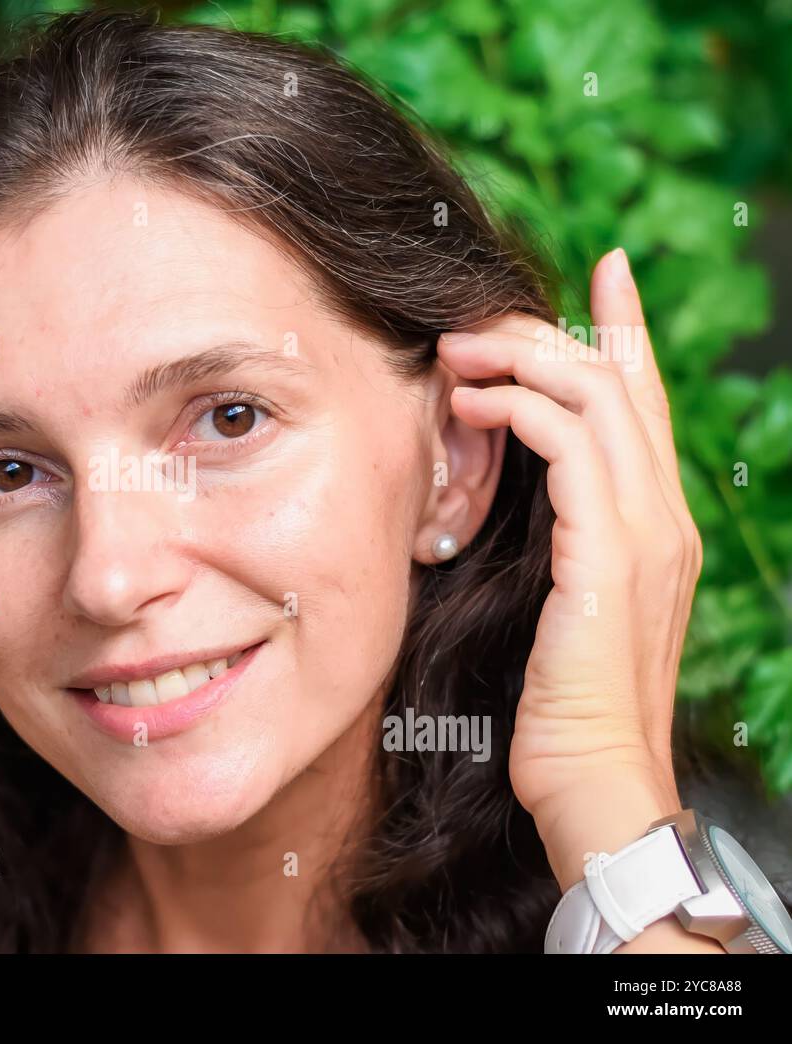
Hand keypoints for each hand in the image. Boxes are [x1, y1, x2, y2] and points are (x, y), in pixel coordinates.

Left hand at [437, 248, 702, 896]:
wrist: (593, 781)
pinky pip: (570, 447)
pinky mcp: (611, 554)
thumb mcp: (557, 604)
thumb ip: (554, 540)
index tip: (602, 274)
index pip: (643, 403)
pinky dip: (519, 410)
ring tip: (456, 353)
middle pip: (619, 382)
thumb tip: (503, 489)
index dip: (621, 332)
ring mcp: (646, 532)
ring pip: (596, 398)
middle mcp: (662, 516)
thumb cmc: (559, 705)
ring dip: (521, 359)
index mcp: (652, 524)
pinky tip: (470, 405)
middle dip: (547, 333)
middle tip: (474, 321)